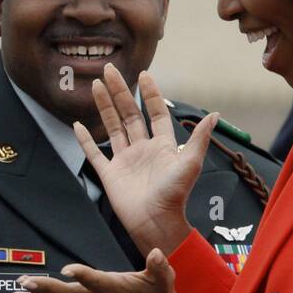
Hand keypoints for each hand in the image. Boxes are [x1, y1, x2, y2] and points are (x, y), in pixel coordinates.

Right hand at [77, 64, 217, 256]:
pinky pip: (94, 153)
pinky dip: (85, 140)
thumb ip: (199, 138)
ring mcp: (124, 160)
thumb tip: (214, 114)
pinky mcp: (109, 174)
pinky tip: (78, 124)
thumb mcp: (191, 163)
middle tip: (109, 70)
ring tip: (94, 86)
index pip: (154, 113)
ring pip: (111, 127)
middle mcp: (142, 149)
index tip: (142, 74)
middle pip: (129, 114)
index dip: (149, 94)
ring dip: (104, 107)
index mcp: (162, 145)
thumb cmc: (175, 195)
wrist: (155, 222)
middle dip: (119, 92)